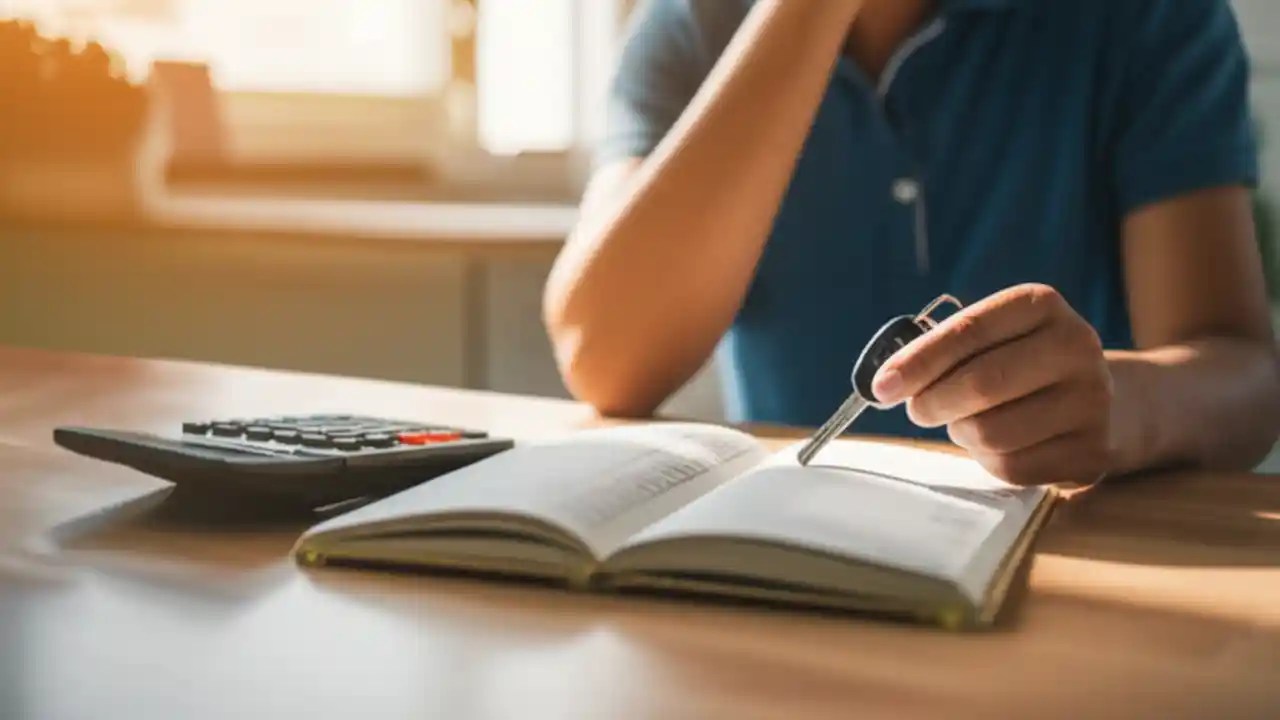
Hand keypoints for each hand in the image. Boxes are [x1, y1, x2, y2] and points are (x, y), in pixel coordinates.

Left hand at [872, 284, 1114, 485]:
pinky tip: (998, 446)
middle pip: (982, 383)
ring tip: (968, 423)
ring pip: (992, 431)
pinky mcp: (1094, 451)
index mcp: (1041, 305)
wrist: (1101, 401)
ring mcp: (1092, 400)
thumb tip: (888, 383)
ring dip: (962, 433)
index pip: (969, 330)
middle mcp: (1076, 346)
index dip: (918, 361)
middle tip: (918, 411)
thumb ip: (944, 351)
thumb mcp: (992, 338)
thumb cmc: (1019, 364)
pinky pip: (1013, 468)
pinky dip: (989, 461)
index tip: (882, 387)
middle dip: (932, 403)